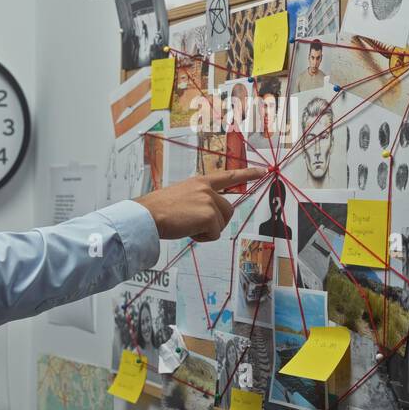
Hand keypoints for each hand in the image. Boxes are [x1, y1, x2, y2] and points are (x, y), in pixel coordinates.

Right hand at [135, 167, 265, 241]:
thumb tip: (205, 215)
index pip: (227, 176)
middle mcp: (206, 189)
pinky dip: (203, 238)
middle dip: (216, 222)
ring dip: (207, 230)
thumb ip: (195, 200)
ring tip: (187, 227)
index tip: (261, 171)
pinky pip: (215, 234)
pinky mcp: (209, 216)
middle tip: (196, 227)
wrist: (146, 216)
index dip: (246, 174)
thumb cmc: (156, 210)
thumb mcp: (179, 197)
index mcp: (199, 182)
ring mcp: (209, 201)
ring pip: (221, 223)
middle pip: (228, 210)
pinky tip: (188, 232)